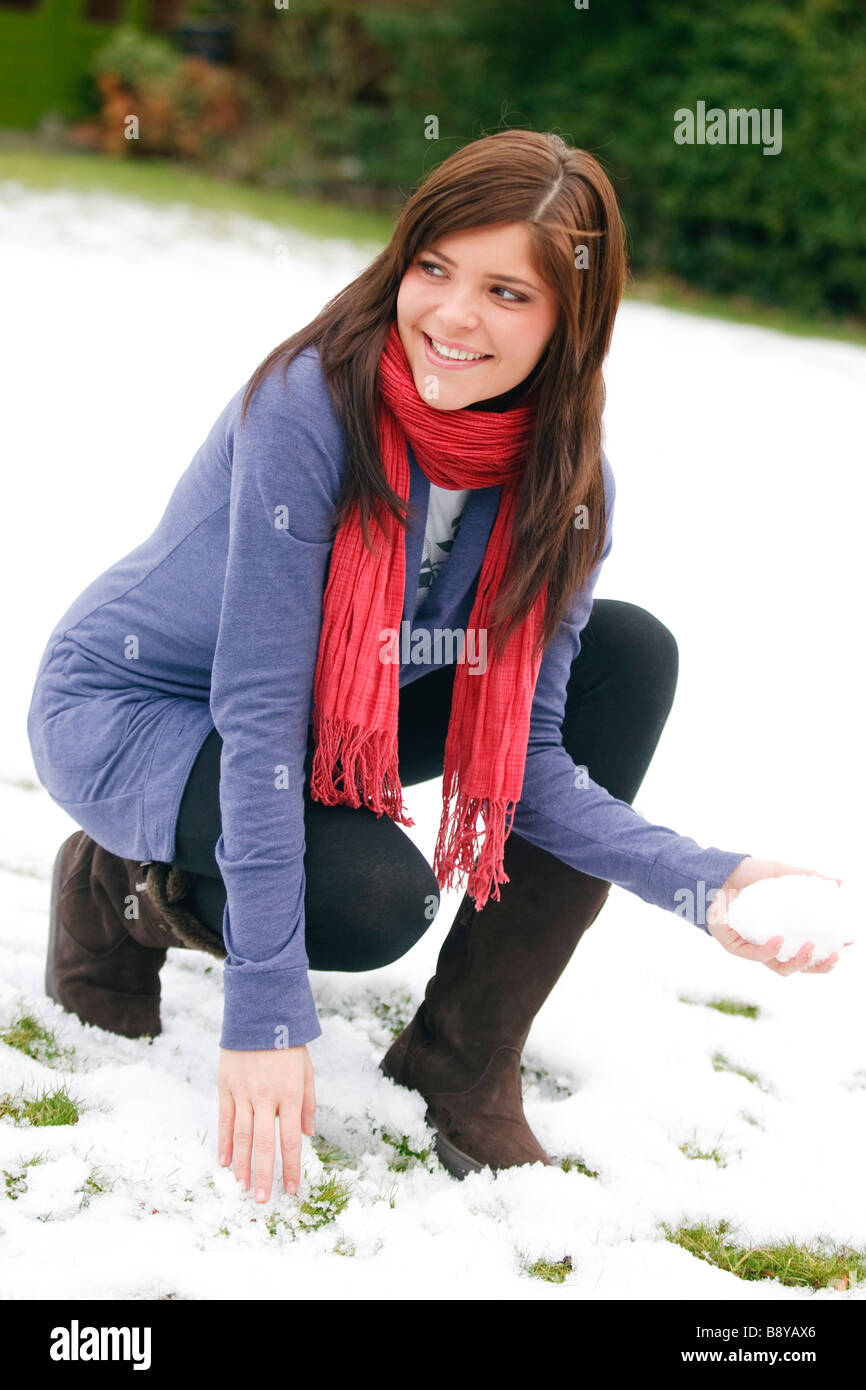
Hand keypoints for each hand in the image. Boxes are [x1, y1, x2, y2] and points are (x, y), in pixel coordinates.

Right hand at [218, 1045, 315, 1202]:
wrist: (261, 1013)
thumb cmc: (288, 1044)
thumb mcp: (307, 1071)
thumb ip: (308, 1103)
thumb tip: (307, 1135)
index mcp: (290, 1095)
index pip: (290, 1140)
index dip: (291, 1167)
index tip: (291, 1189)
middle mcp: (266, 1097)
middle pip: (263, 1144)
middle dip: (263, 1175)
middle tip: (261, 1200)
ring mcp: (243, 1092)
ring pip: (241, 1136)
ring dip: (241, 1165)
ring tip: (242, 1186)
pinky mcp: (226, 1086)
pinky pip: (224, 1119)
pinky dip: (224, 1142)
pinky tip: (225, 1162)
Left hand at [705, 856, 848, 975]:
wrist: (714, 870)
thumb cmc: (745, 875)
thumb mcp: (779, 873)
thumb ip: (806, 877)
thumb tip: (838, 882)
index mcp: (780, 932)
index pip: (807, 950)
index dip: (827, 952)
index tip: (846, 943)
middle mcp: (767, 943)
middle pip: (797, 965)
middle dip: (817, 966)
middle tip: (833, 956)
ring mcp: (750, 946)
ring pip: (778, 967)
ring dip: (797, 963)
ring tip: (809, 948)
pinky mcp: (732, 944)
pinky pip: (753, 954)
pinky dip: (768, 950)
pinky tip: (779, 939)